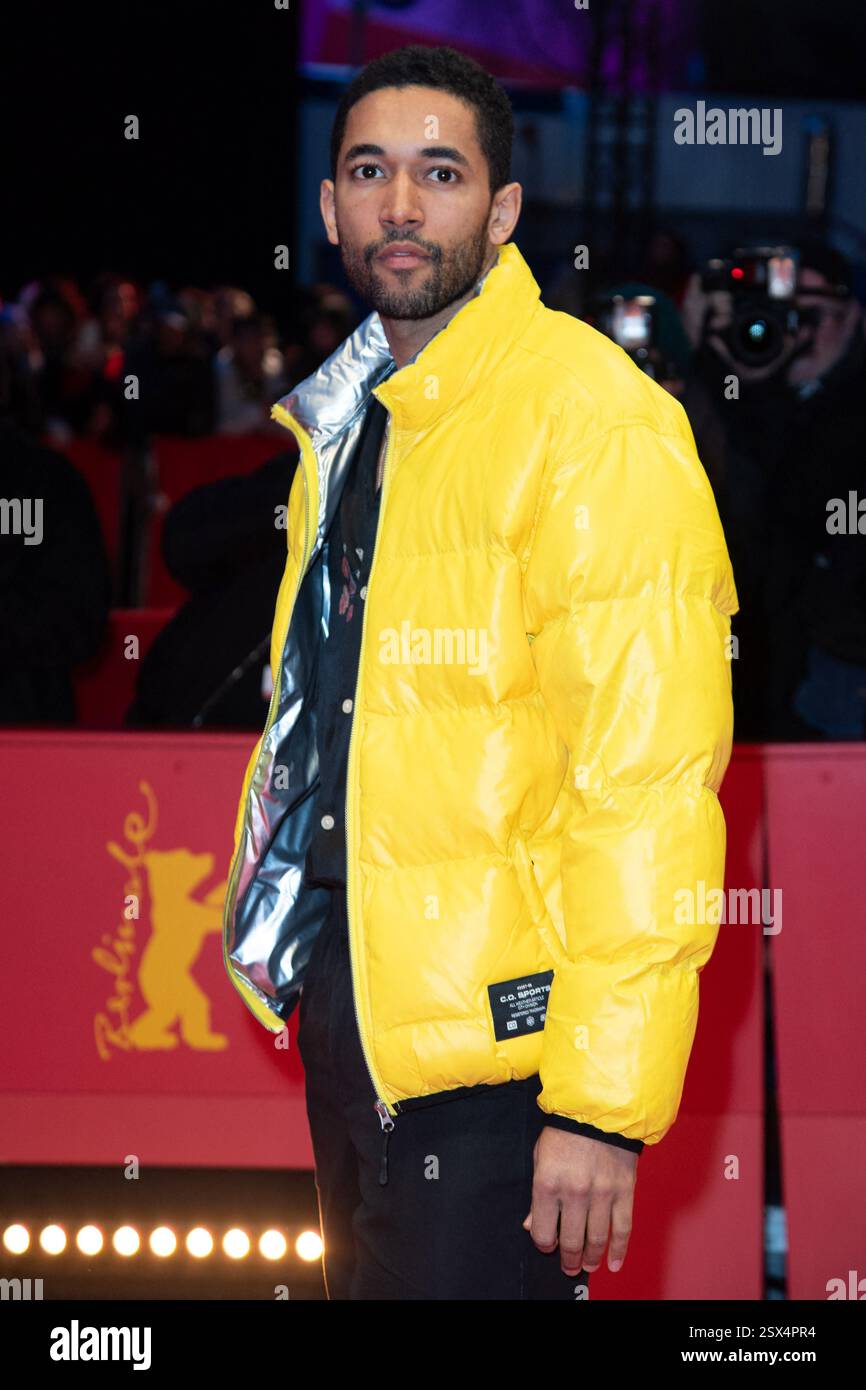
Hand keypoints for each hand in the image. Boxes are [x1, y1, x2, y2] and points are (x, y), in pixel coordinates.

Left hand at [523, 1126, 637, 1275]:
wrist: (600, 1108)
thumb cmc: (566, 1130)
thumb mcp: (540, 1156)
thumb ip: (536, 1194)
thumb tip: (530, 1224)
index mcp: (548, 1183)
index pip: (542, 1231)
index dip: (543, 1244)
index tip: (547, 1245)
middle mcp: (574, 1192)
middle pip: (570, 1241)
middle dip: (568, 1258)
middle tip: (568, 1266)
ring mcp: (602, 1193)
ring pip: (596, 1239)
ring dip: (591, 1258)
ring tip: (588, 1265)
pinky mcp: (624, 1191)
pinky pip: (622, 1228)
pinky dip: (618, 1250)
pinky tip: (613, 1263)